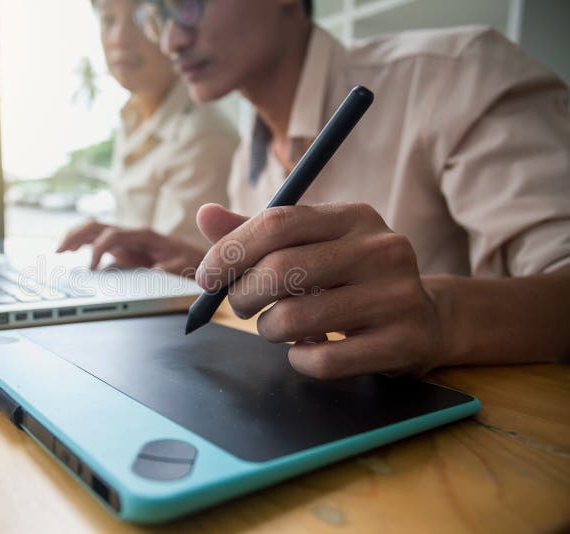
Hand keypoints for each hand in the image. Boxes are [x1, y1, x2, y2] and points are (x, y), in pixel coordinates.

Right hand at [56, 220, 205, 276]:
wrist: (192, 256)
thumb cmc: (187, 259)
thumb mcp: (183, 264)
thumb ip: (169, 267)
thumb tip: (154, 271)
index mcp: (143, 235)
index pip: (113, 235)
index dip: (98, 248)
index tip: (90, 267)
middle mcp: (130, 233)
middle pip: (96, 226)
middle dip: (76, 235)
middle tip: (60, 251)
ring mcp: (123, 239)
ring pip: (92, 230)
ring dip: (73, 237)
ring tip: (59, 251)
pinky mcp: (120, 247)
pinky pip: (95, 241)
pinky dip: (80, 244)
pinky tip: (69, 253)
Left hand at [195, 203, 443, 378]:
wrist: (426, 319)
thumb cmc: (351, 279)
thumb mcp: (314, 246)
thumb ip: (259, 233)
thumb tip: (205, 215)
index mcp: (354, 217)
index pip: (278, 223)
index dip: (230, 251)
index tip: (205, 277)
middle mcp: (381, 249)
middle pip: (280, 270)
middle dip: (242, 295)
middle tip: (240, 307)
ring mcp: (396, 296)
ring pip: (294, 319)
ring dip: (269, 330)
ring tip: (279, 327)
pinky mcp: (403, 341)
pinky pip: (321, 360)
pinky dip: (298, 359)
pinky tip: (306, 349)